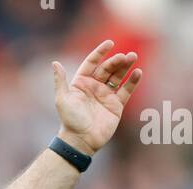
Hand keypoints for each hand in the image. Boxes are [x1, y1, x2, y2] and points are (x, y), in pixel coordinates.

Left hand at [52, 39, 142, 157]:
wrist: (81, 141)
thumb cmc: (70, 121)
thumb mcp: (62, 99)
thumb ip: (60, 81)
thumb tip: (55, 63)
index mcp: (82, 83)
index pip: (92, 62)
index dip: (100, 52)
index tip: (110, 43)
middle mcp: (95, 87)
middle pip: (107, 68)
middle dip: (116, 60)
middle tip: (125, 56)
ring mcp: (106, 96)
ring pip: (118, 77)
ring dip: (126, 67)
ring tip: (133, 57)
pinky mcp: (116, 106)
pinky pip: (126, 91)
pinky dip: (132, 82)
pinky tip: (138, 73)